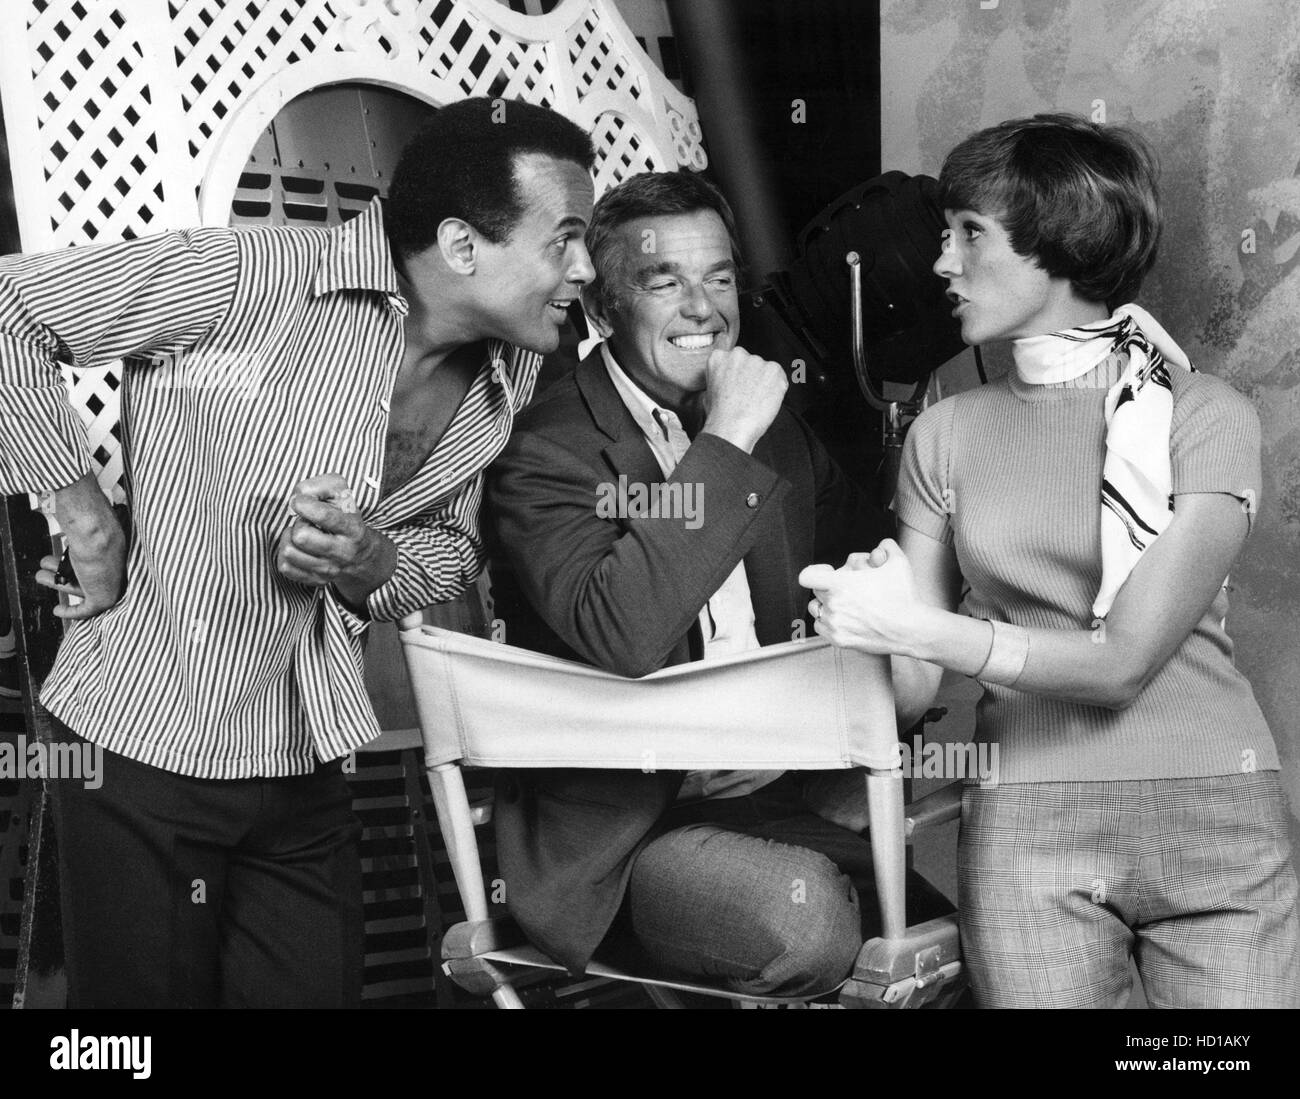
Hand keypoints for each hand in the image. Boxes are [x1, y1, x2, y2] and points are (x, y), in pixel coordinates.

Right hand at [35, 473, 126, 619]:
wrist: (97, 528)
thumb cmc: (93, 514)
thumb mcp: (88, 504)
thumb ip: (82, 495)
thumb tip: (69, 464)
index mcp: (116, 543)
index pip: (102, 558)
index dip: (78, 560)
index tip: (63, 557)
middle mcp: (117, 562)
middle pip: (91, 574)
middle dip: (64, 571)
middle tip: (44, 566)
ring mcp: (113, 580)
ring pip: (85, 590)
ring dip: (60, 585)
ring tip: (40, 575)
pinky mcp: (105, 596)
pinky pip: (89, 610)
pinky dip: (74, 613)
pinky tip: (59, 612)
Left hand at [275, 475, 395, 608]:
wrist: (362, 554)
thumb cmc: (345, 516)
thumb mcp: (341, 493)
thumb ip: (320, 486)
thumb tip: (298, 496)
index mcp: (351, 528)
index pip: (325, 517)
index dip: (305, 505)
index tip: (298, 501)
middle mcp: (342, 552)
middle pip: (302, 537)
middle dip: (298, 525)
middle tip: (306, 523)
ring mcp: (329, 569)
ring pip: (290, 553)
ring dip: (289, 539)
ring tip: (301, 535)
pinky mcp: (316, 581)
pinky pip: (286, 568)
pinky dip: (285, 555)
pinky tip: (297, 548)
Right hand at [700, 346, 787, 452]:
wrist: (732, 427)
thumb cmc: (720, 416)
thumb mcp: (708, 393)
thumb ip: (720, 380)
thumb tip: (727, 383)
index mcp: (719, 357)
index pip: (734, 360)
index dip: (738, 375)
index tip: (738, 386)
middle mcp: (738, 354)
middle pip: (750, 362)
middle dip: (752, 376)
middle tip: (748, 396)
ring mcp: (757, 361)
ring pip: (765, 370)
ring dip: (765, 383)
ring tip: (756, 402)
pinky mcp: (774, 370)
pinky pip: (780, 378)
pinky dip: (777, 389)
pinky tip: (766, 401)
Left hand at [798, 539, 921, 653]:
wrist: (911, 629)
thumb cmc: (904, 596)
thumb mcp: (898, 562)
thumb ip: (887, 546)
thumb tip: (882, 545)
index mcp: (840, 584)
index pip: (807, 576)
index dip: (816, 571)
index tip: (827, 571)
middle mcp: (833, 604)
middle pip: (816, 591)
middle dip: (829, 587)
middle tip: (846, 588)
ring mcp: (835, 624)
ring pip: (816, 610)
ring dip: (826, 604)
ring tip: (843, 603)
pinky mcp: (839, 640)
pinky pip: (821, 627)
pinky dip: (828, 622)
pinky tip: (843, 618)